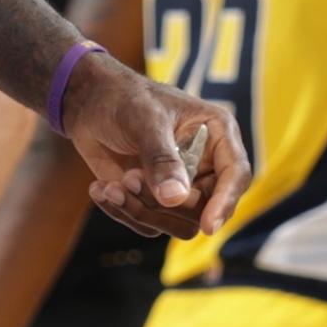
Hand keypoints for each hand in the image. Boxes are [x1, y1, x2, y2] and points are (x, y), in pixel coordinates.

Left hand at [61, 55, 245, 239]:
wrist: (90, 104)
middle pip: (204, 209)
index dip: (225, 202)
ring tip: (109, 186)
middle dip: (162, 204)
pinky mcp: (154, 200)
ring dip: (139, 211)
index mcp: (218, 136)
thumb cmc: (124, 99)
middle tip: (129, 178)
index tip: (208, 226)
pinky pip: (149, 224)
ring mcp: (181, 185)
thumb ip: (161, 159)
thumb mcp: (145, 121)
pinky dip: (122, 212)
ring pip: (177, 224)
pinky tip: (102, 189)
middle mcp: (206, 165)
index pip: (235, 175)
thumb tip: (175, 199)